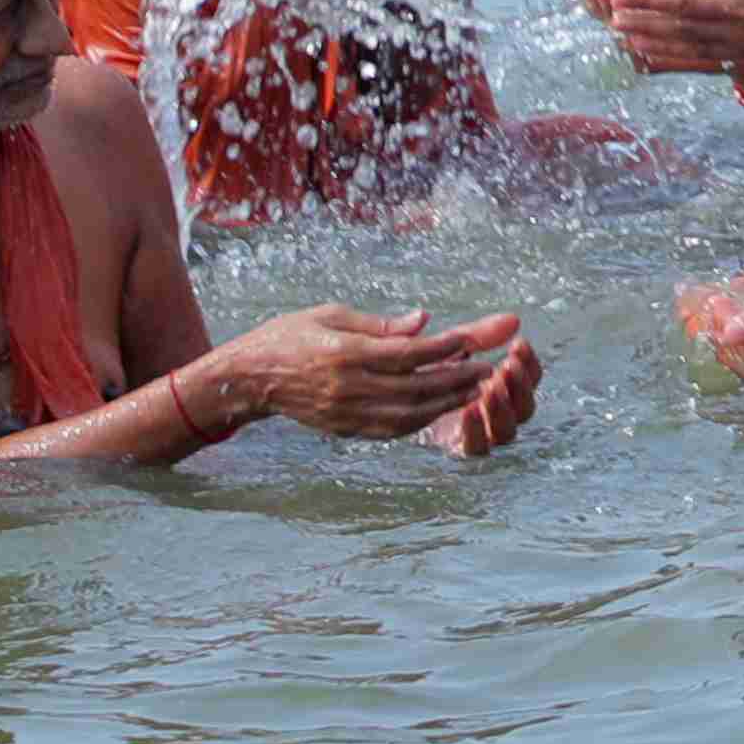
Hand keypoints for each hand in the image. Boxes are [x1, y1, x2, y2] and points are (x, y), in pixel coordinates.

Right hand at [210, 302, 536, 438]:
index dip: (447, 347)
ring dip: (450, 402)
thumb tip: (426, 321)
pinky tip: (446, 407)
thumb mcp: (331, 314)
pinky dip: (425, 419)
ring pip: (411, 413)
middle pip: (417, 386)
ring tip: (481, 387)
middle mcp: (348, 387)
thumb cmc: (290, 335)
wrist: (248, 378)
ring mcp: (347, 413)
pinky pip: (393, 429)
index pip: (408, 353)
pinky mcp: (346, 429)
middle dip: (461, 377)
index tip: (478, 338)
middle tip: (495, 366)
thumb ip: (381, 324)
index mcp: (345, 352)